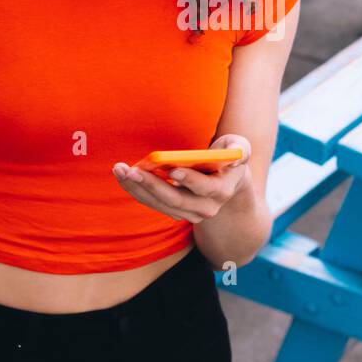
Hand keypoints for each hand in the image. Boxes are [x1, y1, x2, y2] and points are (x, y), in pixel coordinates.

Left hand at [112, 135, 250, 224]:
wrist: (226, 182)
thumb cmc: (229, 158)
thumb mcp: (240, 149)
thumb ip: (241, 148)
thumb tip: (236, 152)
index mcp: (223, 189)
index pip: (207, 188)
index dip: (190, 180)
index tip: (173, 169)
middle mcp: (207, 207)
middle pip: (177, 200)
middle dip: (153, 185)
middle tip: (132, 170)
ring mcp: (190, 213)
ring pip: (161, 204)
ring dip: (138, 188)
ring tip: (120, 170)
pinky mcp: (174, 211)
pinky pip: (153, 203)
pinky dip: (137, 190)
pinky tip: (123, 175)